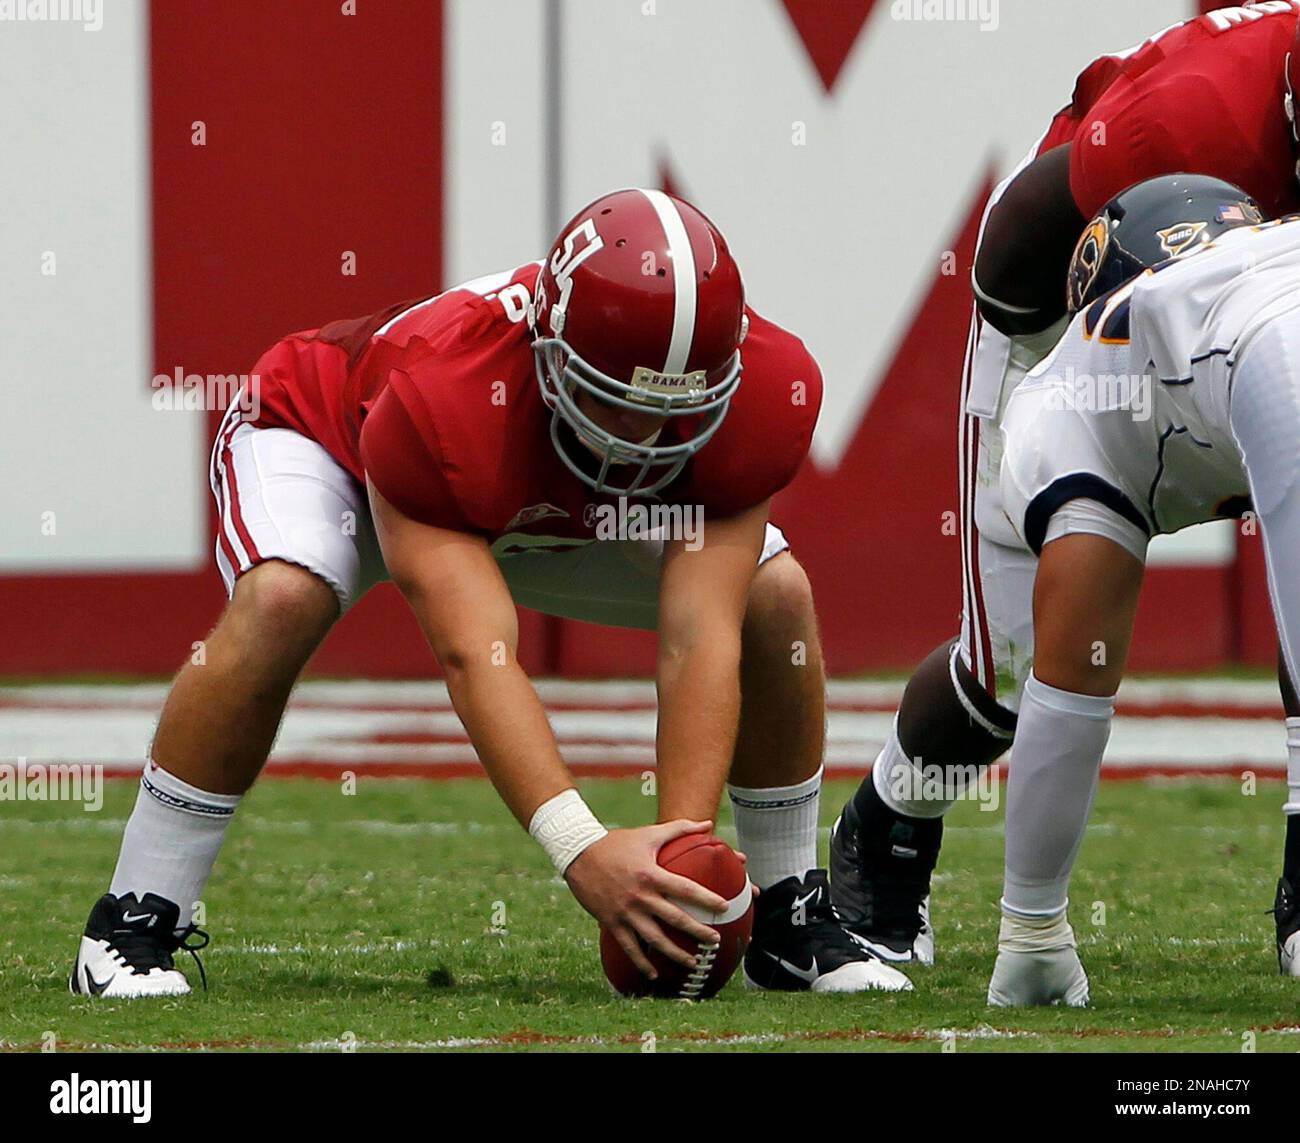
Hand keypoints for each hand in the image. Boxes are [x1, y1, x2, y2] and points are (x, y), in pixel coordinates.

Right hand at [565, 819, 728, 978]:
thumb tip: (707, 823)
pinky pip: (629, 947)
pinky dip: (641, 963)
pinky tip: (654, 975)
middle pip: (675, 918)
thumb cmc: (617, 843)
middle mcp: (640, 896)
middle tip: (715, 941)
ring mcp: (625, 912)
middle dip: (697, 932)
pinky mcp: (611, 922)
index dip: (707, 899)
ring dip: (675, 953)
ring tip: (693, 963)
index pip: (685, 889)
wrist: (579, 854)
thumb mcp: (648, 834)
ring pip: (654, 939)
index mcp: (652, 874)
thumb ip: (680, 828)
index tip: (725, 907)